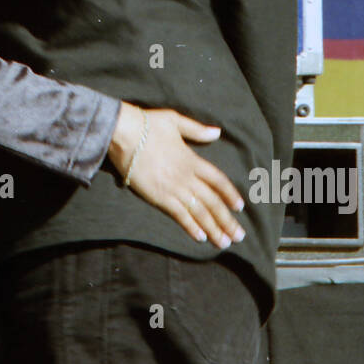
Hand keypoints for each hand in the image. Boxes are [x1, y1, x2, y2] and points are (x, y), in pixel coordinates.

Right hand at [107, 104, 245, 248]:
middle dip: (227, 220)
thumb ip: (197, 130)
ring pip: (199, 212)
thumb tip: (217, 132)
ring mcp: (173, 188)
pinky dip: (191, 226)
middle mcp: (187, 177)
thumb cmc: (147, 124)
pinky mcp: (158, 197)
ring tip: (224, 243)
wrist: (123, 133)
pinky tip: (200, 238)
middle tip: (239, 236)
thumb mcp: (175, 120)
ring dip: (213, 228)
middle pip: (213, 202)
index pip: (218, 181)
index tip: (240, 208)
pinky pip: (179, 215)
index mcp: (192, 159)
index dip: (231, 195)